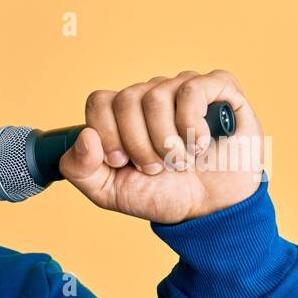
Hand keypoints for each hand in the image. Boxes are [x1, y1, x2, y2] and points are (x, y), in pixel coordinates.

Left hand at [58, 69, 264, 223]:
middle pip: (126, 99)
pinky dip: (191, 126)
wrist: (209, 209)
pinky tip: (200, 145)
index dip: (107, 134)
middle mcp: (152, 95)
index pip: (99, 101)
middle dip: (137, 144)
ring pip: (156, 96)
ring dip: (166, 142)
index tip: (121, 162)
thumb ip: (80, 169)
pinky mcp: (218, 87)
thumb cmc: (163, 195)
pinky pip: (192, 90)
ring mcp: (183, 88)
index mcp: (123, 115)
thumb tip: (85, 136)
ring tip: (180, 162)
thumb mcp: (109, 192)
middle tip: (155, 168)